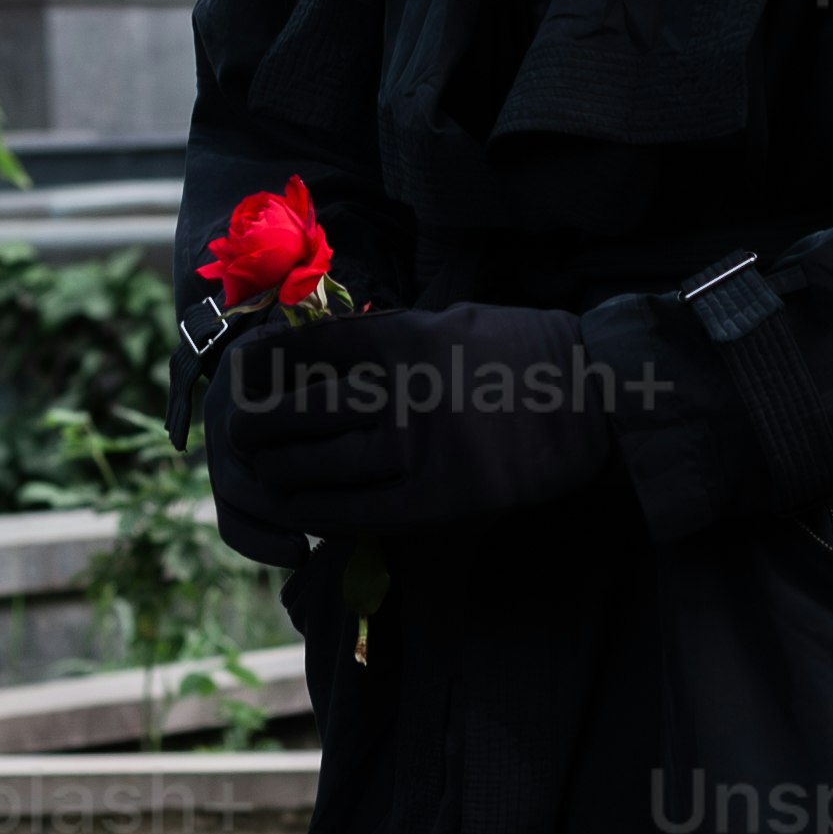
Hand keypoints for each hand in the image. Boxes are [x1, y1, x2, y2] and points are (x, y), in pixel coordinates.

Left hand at [206, 302, 617, 538]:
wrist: (590, 403)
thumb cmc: (522, 354)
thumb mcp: (451, 320)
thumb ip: (389, 335)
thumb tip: (323, 351)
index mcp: (402, 340)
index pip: (306, 352)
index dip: (264, 367)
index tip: (248, 375)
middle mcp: (400, 394)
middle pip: (298, 415)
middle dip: (257, 427)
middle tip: (241, 433)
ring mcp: (415, 451)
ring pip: (317, 468)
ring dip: (279, 472)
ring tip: (267, 472)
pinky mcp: (432, 500)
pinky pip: (352, 512)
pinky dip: (313, 513)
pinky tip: (296, 510)